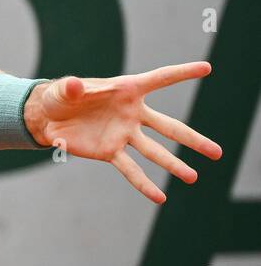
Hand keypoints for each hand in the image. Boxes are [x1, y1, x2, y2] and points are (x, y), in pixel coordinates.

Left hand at [23, 62, 222, 203]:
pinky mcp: (109, 151)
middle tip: (217, 153)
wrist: (49, 117)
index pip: (159, 79)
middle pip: (169, 128)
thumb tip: (74, 85)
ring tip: (193, 177)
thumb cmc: (62, 96)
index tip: (207, 67)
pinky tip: (159, 197)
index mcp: (126, 90)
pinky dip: (143, 183)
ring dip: (173, 165)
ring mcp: (123, 134)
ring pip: (154, 151)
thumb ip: (70, 87)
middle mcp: (132, 114)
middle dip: (193, 140)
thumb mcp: (63, 89)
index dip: (181, 72)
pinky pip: (130, 169)